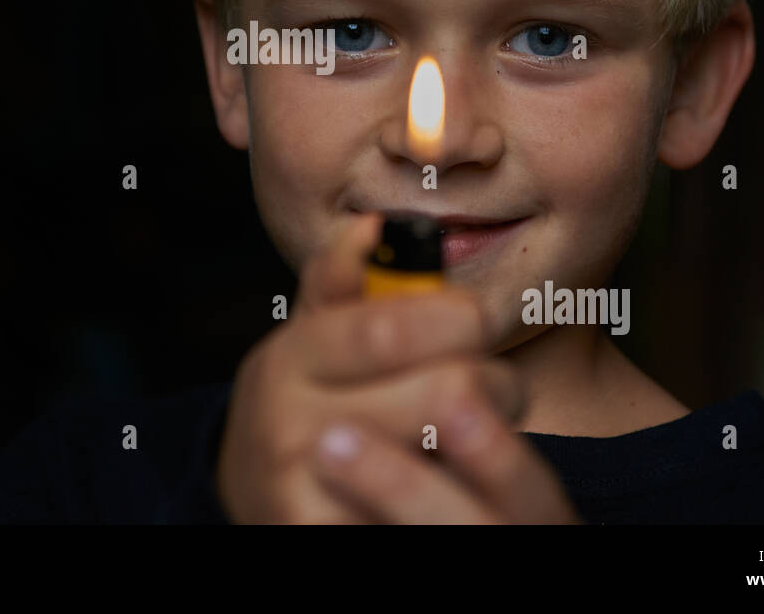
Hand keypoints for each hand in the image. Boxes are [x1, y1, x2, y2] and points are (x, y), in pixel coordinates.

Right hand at [214, 212, 581, 523]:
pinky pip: (431, 512)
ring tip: (484, 434)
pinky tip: (454, 480)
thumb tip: (368, 225)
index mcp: (288, 358)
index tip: (479, 319)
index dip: (454, 318)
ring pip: (449, 457)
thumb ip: (340, 285)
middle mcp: (286, 424)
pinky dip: (461, 491)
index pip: (387, 328)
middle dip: (494, 383)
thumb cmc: (306, 410)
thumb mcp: (312, 344)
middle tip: (502, 387)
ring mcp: (308, 490)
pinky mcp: (324, 537)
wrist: (262, 506)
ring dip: (487, 443)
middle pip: (440, 392)